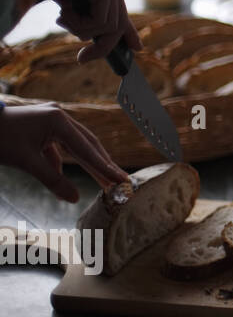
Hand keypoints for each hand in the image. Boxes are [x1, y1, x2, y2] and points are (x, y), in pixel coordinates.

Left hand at [0, 104, 128, 202]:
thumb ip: (52, 180)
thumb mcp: (27, 162)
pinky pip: (59, 146)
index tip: (121, 179)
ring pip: (75, 145)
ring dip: (85, 164)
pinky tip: (61, 177)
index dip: (104, 167)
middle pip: (87, 144)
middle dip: (101, 164)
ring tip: (101, 180)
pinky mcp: (42, 127)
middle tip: (117, 181)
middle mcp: (59, 116)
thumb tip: (73, 199)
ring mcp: (51, 120)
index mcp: (58, 120)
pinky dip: (61, 162)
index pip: (87, 149)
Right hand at [54, 0, 141, 62]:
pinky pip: (101, 21)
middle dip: (102, 46)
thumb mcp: (65, 2)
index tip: (137, 48)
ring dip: (79, 29)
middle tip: (82, 58)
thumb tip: (87, 37)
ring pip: (108, 26)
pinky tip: (63, 12)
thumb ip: (80, 15)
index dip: (128, 32)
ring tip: (61, 17)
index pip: (120, 11)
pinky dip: (78, 24)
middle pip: (117, 23)